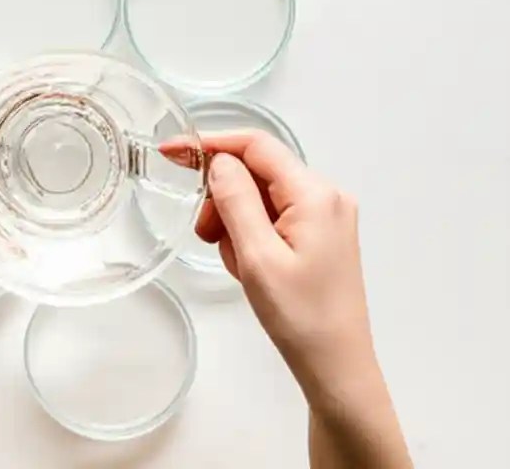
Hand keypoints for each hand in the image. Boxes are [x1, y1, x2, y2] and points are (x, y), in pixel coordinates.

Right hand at [197, 130, 369, 398]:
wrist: (336, 365)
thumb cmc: (301, 318)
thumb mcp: (257, 257)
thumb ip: (236, 200)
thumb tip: (220, 162)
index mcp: (315, 195)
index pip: (256, 146)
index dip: (211, 144)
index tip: (173, 153)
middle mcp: (327, 196)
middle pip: (258, 171)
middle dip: (223, 196)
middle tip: (205, 234)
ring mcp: (327, 215)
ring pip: (262, 195)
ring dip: (236, 220)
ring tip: (235, 261)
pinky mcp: (322, 234)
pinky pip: (275, 216)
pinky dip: (252, 234)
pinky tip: (249, 265)